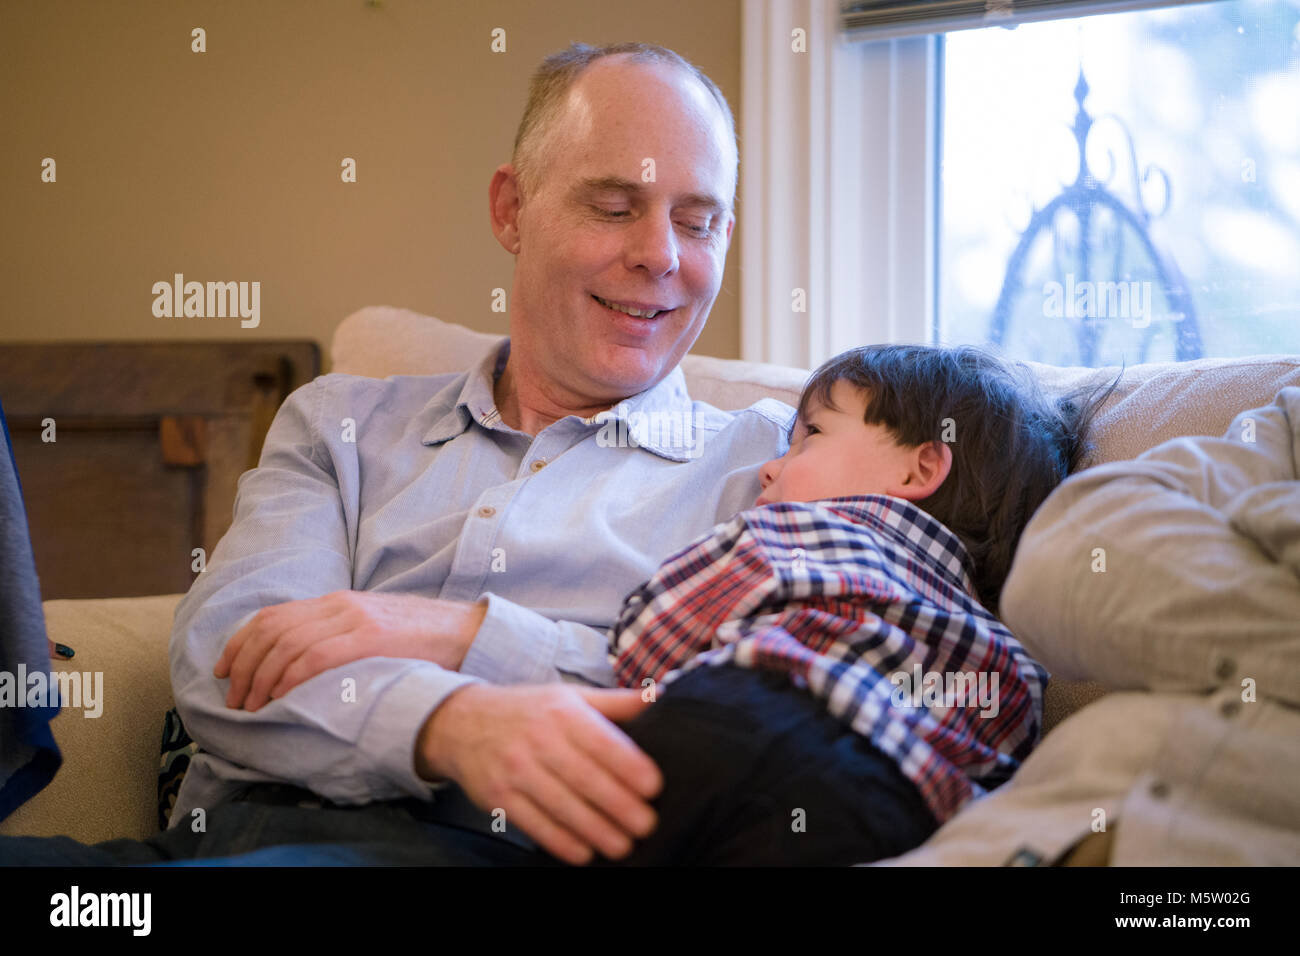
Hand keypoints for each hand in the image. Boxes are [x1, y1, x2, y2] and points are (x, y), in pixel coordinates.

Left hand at [214, 590, 486, 710]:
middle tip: (235, 699)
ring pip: (286, 645)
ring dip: (260, 679)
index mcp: (338, 602)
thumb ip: (341, 638)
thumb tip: (302, 665)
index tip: (224, 671)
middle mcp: (340, 606)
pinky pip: (315, 656)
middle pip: (271, 631)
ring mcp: (355, 620)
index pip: (272, 617)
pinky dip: (290, 678)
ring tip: (252, 707)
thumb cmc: (423, 640)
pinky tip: (281, 697)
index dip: (239, 643)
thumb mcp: (374, 629)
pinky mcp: (370, 638)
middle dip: (243, 667)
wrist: (468, 632)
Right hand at [416, 683, 661, 864]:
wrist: (461, 722)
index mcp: (562, 712)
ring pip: (561, 805)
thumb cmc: (527, 710)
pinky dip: (560, 841)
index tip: (653, 786)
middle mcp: (538, 740)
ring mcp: (515, 770)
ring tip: (622, 845)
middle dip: (618, 805)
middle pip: (584, 777)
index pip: (601, 741)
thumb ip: (613, 702)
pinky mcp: (498, 797)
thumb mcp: (568, 696)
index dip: (628, 765)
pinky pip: (534, 824)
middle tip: (646, 824)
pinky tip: (584, 852)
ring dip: (595, 829)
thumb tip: (658, 697)